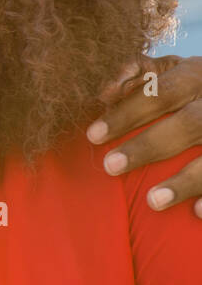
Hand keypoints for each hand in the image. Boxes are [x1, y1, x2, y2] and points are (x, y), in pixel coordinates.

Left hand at [87, 54, 201, 216]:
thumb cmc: (190, 87)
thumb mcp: (170, 72)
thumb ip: (136, 75)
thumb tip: (102, 90)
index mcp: (196, 75)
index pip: (159, 92)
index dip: (127, 112)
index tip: (93, 134)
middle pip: (189, 123)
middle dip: (149, 145)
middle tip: (110, 166)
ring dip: (187, 180)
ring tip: (152, 201)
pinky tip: (197, 213)